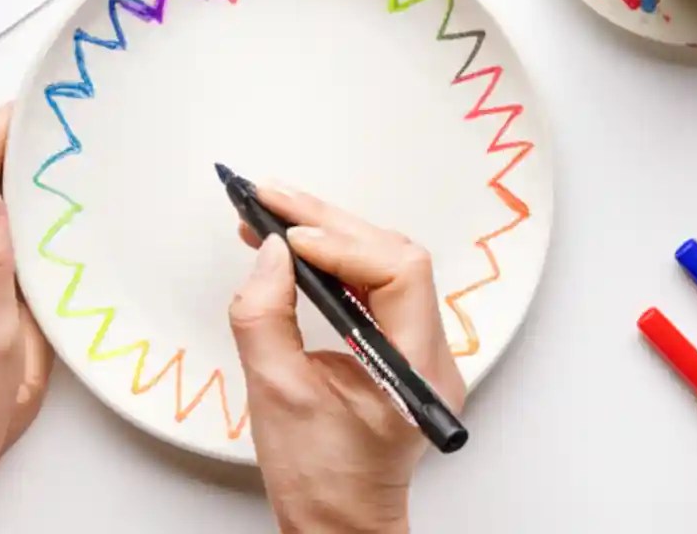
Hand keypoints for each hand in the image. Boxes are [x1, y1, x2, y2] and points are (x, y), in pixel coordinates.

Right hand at [229, 185, 465, 533]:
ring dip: (326, 234)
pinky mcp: (396, 344)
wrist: (339, 522)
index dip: (342, 245)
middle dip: (325, 222)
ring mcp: (417, 346)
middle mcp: (430, 351)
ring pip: (381, 263)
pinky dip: (332, 261)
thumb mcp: (276, 395)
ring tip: (269, 212)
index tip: (286, 239)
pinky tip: (293, 250)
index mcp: (416, 366)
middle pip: (390, 256)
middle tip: (267, 197)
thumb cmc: (320, 479)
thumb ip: (266, 317)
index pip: (398, 273)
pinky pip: (371, 285)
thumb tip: (267, 253)